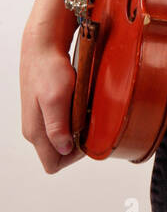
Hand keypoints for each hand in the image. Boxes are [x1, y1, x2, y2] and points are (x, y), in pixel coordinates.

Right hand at [20, 0, 82, 172]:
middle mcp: (35, 130)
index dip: (73, 158)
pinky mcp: (45, 111)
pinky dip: (72, 119)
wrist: (42, 47)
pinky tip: (78, 105)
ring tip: (82, 111)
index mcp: (36, 132)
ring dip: (74, 131)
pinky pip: (61, 125)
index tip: (85, 137)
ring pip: (60, 140)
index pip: (53, 164)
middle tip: (87, 122)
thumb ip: (58, 126)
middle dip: (76, 144)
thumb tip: (64, 148)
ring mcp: (39, 121)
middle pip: (58, 154)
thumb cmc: (48, 69)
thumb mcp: (56, 98)